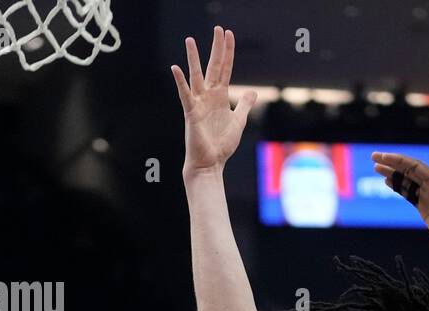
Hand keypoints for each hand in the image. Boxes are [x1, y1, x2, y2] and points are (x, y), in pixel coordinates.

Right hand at [171, 27, 255, 175]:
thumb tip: (253, 91)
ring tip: (190, 40)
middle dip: (216, 48)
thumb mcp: (238, 121)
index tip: (229, 35)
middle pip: (213, 67)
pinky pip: (185, 95)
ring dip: (194, 59)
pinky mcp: (191, 113)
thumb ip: (244, 105)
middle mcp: (208, 96)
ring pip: (197, 76)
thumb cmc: (221, 144)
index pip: (225, 69)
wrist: (210, 163)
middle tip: (218, 29)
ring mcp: (198, 103)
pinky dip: (180, 82)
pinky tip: (176, 68)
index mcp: (220, 97)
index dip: (228, 53)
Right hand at [371, 152, 428, 253]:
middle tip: (374, 157)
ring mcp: (427, 196)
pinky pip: (408, 193)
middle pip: (408, 170)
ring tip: (377, 167)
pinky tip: (388, 182)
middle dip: (391, 163)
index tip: (383, 156)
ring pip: (406, 180)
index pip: (414, 167)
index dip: (398, 160)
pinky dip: (398, 186)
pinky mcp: (424, 207)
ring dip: (392, 173)